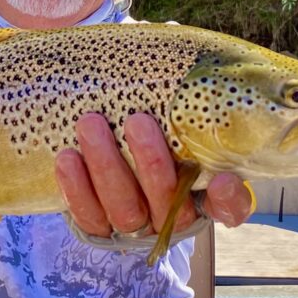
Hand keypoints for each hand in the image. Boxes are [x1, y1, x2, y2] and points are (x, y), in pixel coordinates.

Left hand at [55, 112, 253, 238]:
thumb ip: (186, 111)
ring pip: (125, 210)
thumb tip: (189, 68)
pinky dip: (77, 187)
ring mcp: (135, 227)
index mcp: (204, 195)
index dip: (228, 199)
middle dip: (152, 163)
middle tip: (138, 121)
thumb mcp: (176, 122)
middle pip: (167, 203)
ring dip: (107, 167)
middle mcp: (173, 218)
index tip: (222, 180)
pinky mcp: (99, 229)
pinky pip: (88, 215)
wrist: (110, 153)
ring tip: (90, 124)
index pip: (229, 207)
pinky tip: (68, 157)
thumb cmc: (155, 131)